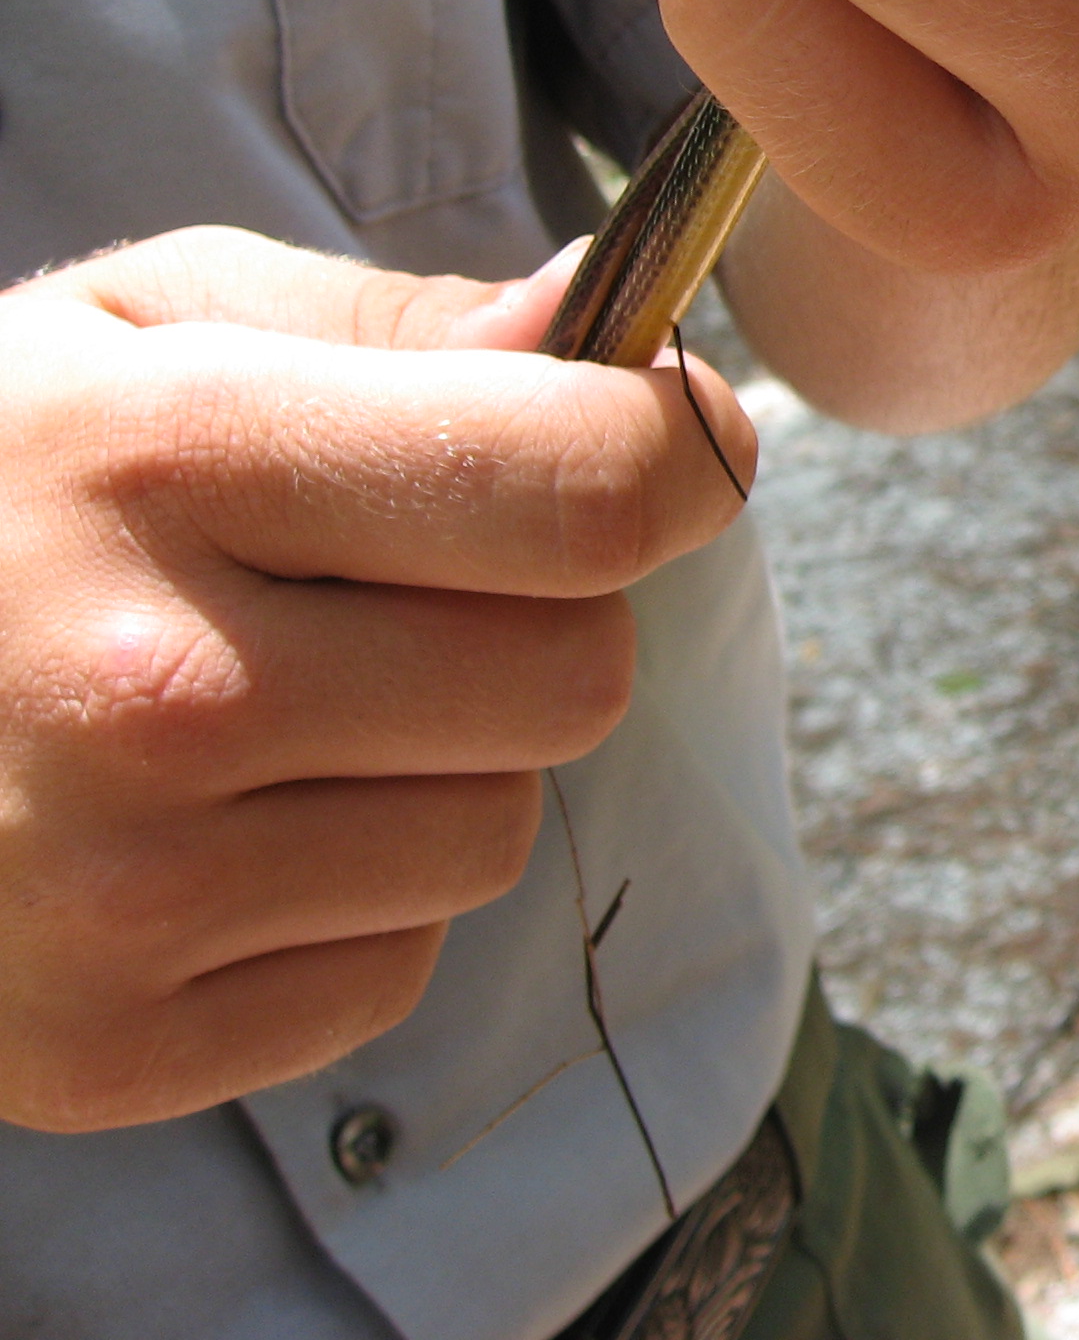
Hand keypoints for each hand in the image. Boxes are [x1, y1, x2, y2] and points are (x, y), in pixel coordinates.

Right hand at [0, 229, 754, 1131]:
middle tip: (403, 583)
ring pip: (501, 828)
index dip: (679, 459)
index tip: (669, 446)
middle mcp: (158, 689)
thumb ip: (396, 323)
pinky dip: (349, 895)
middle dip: (541, 615)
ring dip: (445, 762)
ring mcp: (126, 890)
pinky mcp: (111, 1045)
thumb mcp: (142, 322)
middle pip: (581, 676)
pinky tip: (213, 824)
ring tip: (278, 702)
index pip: (584, 493)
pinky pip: (396, 964)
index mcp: (172, 460)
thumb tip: (616, 334)